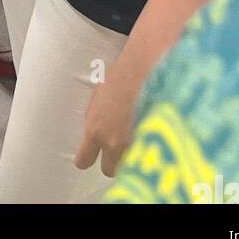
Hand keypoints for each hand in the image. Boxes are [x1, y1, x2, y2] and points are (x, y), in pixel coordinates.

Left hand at [73, 61, 143, 178]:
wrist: (146, 69)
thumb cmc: (121, 76)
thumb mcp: (97, 95)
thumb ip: (93, 116)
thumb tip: (92, 129)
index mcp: (95, 130)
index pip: (84, 159)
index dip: (84, 160)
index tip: (86, 160)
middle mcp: (113, 143)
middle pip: (109, 169)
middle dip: (112, 162)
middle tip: (116, 151)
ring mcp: (135, 146)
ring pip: (129, 165)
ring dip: (130, 158)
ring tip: (134, 143)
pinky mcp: (154, 143)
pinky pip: (147, 156)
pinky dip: (147, 151)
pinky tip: (150, 139)